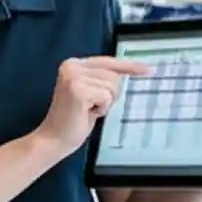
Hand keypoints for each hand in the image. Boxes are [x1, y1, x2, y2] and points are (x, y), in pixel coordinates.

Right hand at [34, 56, 150, 157]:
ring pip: (112, 86)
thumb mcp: (90, 93)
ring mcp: (74, 77)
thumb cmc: (73, 119)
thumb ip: (102, 79)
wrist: (54, 140)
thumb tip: (128, 71)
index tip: (148, 70)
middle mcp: (72, 66)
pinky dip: (102, 109)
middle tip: (92, 107)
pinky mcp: (78, 90)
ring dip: (105, 103)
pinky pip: (107, 97)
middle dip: (110, 95)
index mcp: (73, 64)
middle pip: (114, 75)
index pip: (108, 61)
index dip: (129, 66)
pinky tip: (87, 113)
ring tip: (88, 110)